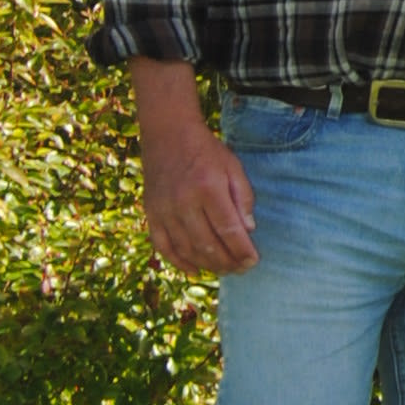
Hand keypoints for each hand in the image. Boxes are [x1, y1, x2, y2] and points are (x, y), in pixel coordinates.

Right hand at [130, 56, 257, 274]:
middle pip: (207, 244)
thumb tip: (248, 230)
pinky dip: (178, 262)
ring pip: (187, 249)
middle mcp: (184, 202)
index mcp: (209, 188)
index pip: (228, 230)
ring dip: (207, 265)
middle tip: (241, 269)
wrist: (168, 134)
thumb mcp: (233, 167)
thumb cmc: (206, 151)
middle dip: (227, 262)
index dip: (242, 250)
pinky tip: (194, 269)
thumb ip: (243, 197)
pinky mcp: (151, 214)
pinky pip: (163, 246)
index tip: (253, 261)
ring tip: (224, 269)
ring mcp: (164, 210)